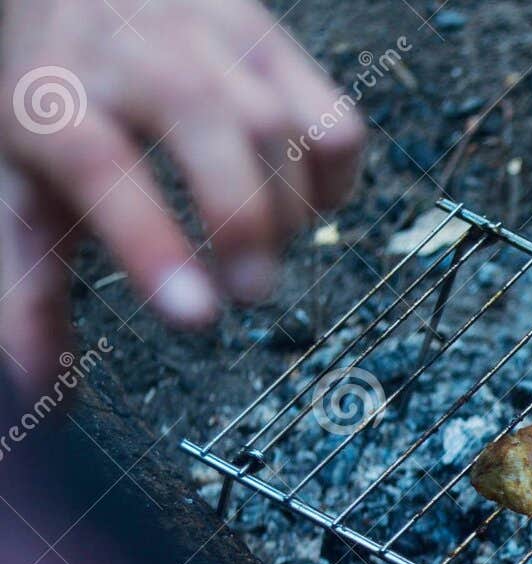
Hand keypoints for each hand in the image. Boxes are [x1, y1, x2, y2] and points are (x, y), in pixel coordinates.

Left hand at [0, 0, 365, 390]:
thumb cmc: (57, 96)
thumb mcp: (22, 186)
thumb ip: (29, 288)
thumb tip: (37, 386)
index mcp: (56, 100)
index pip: (99, 165)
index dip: (152, 244)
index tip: (196, 315)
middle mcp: (136, 57)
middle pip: (208, 126)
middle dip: (244, 221)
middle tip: (251, 291)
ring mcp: (214, 42)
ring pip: (280, 127)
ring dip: (289, 210)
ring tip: (265, 249)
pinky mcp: (276, 45)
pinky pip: (335, 121)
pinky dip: (333, 183)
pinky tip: (302, 206)